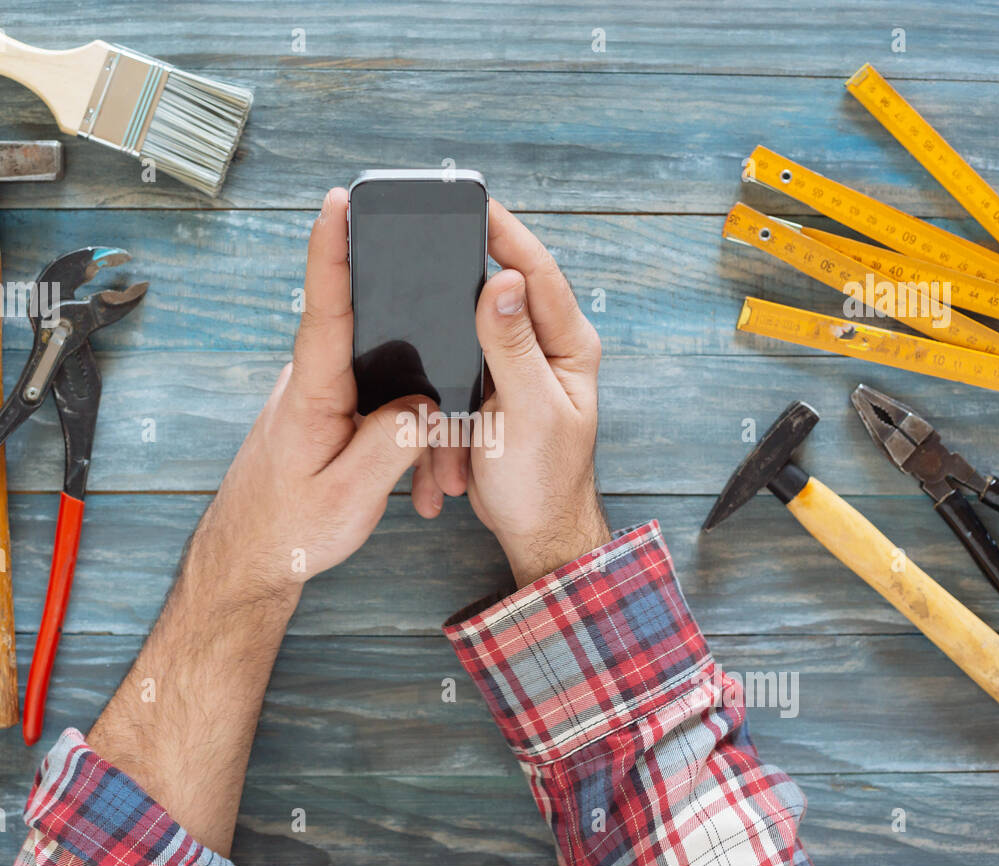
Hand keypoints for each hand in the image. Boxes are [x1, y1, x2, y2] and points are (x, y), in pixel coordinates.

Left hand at [205, 187, 448, 600]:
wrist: (250, 559)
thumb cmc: (289, 530)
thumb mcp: (351, 496)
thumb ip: (394, 441)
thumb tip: (427, 403)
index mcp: (311, 394)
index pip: (324, 309)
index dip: (331, 251)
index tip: (337, 203)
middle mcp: (311, 382)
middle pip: (378, 345)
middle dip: (426, 375)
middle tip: (446, 439)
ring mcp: (320, 395)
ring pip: (387, 381)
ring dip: (418, 425)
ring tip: (432, 482)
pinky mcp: (329, 410)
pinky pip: (378, 402)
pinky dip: (403, 434)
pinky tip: (416, 477)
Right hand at [462, 201, 609, 586]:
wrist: (534, 530)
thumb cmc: (544, 480)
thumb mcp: (528, 411)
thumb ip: (513, 346)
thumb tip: (503, 282)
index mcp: (568, 345)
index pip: (538, 273)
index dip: (507, 234)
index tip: (474, 203)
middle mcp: (547, 346)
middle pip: (504, 288)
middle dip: (467, 270)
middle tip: (433, 235)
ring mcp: (517, 365)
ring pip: (474, 324)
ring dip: (449, 330)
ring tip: (429, 300)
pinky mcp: (492, 386)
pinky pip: (461, 360)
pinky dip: (443, 368)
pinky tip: (429, 356)